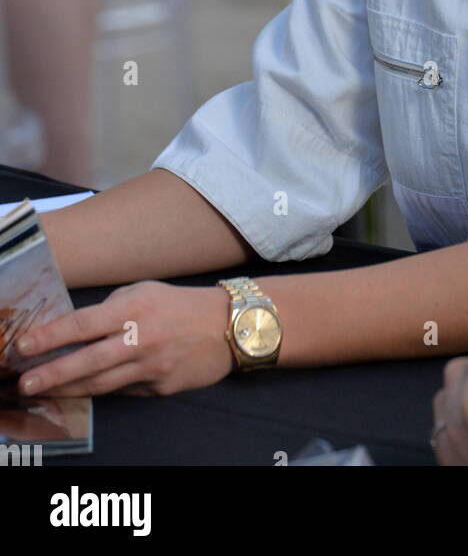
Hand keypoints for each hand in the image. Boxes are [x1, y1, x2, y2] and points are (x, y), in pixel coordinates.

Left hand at [14, 282, 233, 397]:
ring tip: (44, 391)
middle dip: (52, 373)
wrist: (229, 326)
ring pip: (101, 384)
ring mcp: (152, 367)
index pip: (85, 323)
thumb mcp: (146, 291)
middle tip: (24, 382)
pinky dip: (104, 390)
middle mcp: (142, 339)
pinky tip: (84, 390)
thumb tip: (79, 329)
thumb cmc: (180, 304)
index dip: (52, 335)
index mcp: (136, 308)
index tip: (24, 344)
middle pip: (88, 361)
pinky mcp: (161, 388)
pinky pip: (125, 390)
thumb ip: (113, 308)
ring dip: (69, 389)